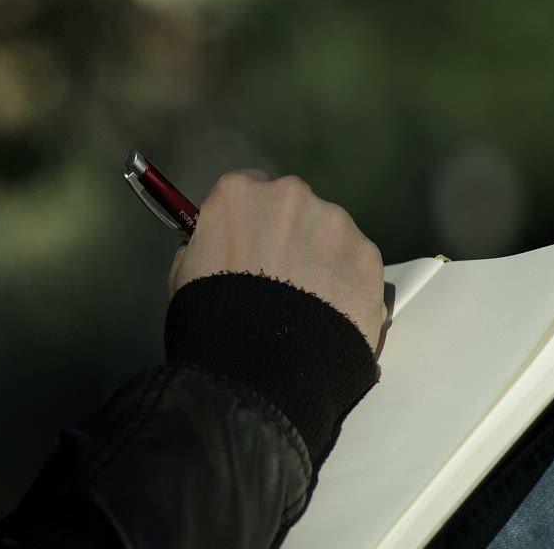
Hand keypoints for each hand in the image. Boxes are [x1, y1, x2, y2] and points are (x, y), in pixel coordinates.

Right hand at [167, 170, 386, 353]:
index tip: (248, 245)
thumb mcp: (185, 272)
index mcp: (239, 193)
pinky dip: (347, 283)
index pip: (248, 188)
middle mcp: (291, 194)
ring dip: (320, 257)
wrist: (262, 365)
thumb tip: (220, 250)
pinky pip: (355, 264)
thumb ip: (205, 247)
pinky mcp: (368, 256)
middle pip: (293, 207)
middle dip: (288, 234)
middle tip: (279, 279)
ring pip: (329, 233)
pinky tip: (332, 315)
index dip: (249, 220)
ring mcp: (335, 223)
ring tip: (309, 305)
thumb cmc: (211, 315)